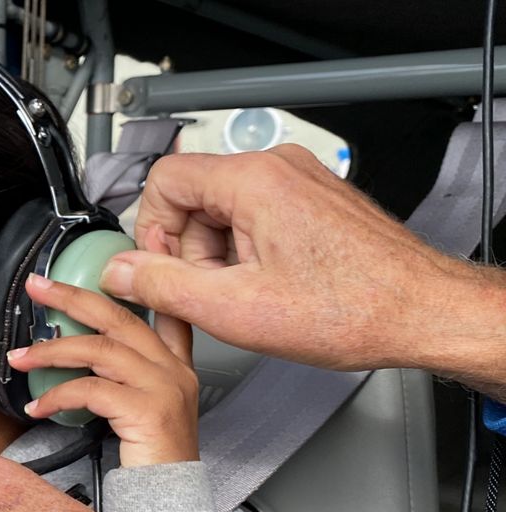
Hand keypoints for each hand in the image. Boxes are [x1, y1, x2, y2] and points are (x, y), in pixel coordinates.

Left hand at [6, 273, 196, 466]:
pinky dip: (58, 395)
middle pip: (120, 318)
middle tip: (36, 286)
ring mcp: (165, 388)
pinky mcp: (149, 412)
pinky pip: (92, 390)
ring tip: (18, 357)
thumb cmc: (148, 463)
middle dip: (74, 297)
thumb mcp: (136, 410)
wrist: (170, 506)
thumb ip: (115, 377)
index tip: (111, 257)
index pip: (163, 310)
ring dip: (52, 351)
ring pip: (101, 350)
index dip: (139, 280)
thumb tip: (69, 350)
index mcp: (175, 366)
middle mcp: (175, 370)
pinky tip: (37, 405)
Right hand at [99, 145, 483, 372]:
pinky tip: (270, 288)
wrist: (422, 312)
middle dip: (190, 251)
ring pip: (222, 210)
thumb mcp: (234, 309)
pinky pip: (254, 217)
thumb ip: (162, 286)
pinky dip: (248, 253)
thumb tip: (120, 272)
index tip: (164, 269)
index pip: (163, 179)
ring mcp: (300, 181)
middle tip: (211, 293)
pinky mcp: (313, 200)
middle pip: (192, 197)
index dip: (152, 231)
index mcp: (254, 180)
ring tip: (248, 296)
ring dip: (219, 256)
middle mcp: (278, 168)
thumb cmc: (353, 308)